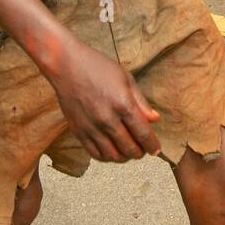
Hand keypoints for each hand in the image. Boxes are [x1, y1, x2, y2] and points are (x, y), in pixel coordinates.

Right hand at [45, 40, 161, 162]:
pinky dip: (106, 157)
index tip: (156, 150)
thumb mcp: (126, 79)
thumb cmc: (99, 68)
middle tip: (143, 150)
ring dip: (124, 157)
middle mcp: (107, 120)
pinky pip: (95, 154)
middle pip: (129, 148)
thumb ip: (141, 102)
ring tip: (128, 151)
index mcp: (123, 104)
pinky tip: (112, 151)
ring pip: (112, 156)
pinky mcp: (78, 131)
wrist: (67, 66)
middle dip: (140, 152)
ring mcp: (91, 128)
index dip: (152, 145)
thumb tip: (155, 119)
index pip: (143, 134)